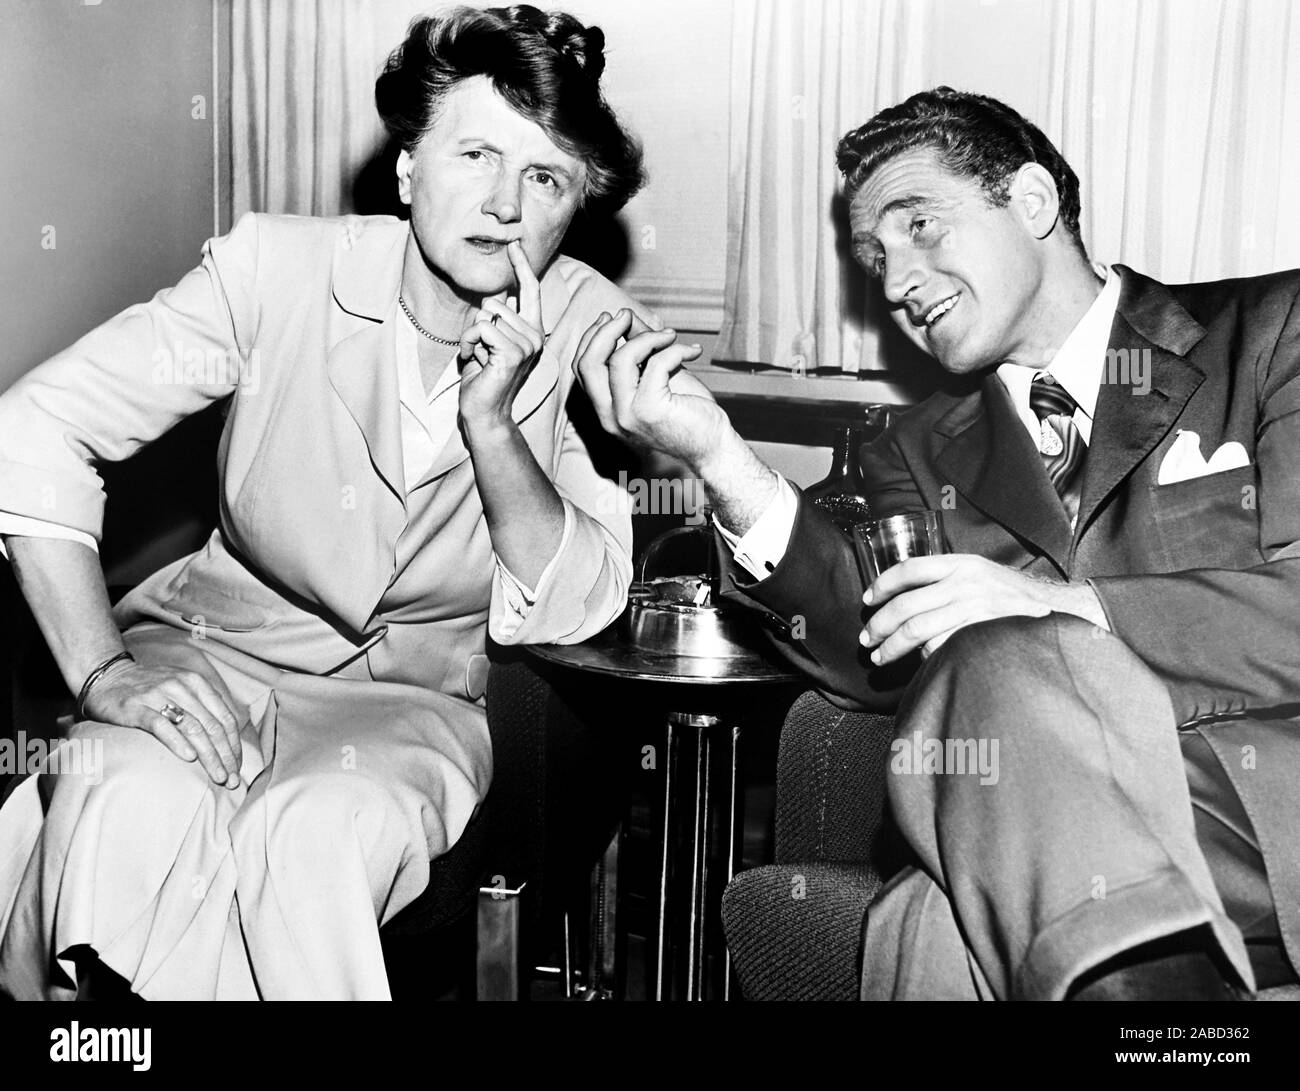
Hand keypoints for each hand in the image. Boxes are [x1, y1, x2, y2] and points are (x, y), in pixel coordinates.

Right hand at [81, 658, 244, 787]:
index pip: (225, 718)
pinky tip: (189, 757)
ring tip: (218, 776)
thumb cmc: (150, 689)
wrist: (108, 676)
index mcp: (197, 683)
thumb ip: (203, 707)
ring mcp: (158, 695)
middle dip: (226, 756)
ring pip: (192, 728)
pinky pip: (161, 725)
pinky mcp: (135, 707)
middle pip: (212, 726)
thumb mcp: (182, 688)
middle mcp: (181, 686)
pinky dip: (178, 742)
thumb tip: (228, 741)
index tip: (238, 769)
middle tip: (232, 781)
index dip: (234, 746)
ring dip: (209, 756)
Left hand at [458, 240, 545, 432]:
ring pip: (486, 314)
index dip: (522, 265)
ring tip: (477, 356)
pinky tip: (473, 360)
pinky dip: (469, 343)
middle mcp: (534, 335)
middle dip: (477, 323)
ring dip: (471, 335)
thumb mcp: (490, 341)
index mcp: (532, 330)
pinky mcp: (513, 353)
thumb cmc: (484, 377)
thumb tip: (497, 294)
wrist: (485, 411)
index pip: (530, 290)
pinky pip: (481, 328)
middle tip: (479, 350)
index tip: (515, 244)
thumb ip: (497, 319)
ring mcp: (527, 344)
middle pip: (495, 302)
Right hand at [572, 308, 726, 472]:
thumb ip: (638, 349)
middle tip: (628, 315)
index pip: (582, 368)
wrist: (713, 445)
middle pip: (589, 363)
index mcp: (606, 410)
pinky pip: (656, 363)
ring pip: (620, 359)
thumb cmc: (688, 411)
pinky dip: (677, 349)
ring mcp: (626, 416)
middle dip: (607, 330)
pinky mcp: (649, 411)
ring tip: (671, 336)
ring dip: (648, 337)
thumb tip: (625, 316)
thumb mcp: (657, 374)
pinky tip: (693, 351)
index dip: (592, 337)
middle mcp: (609, 417)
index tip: (612, 316)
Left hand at [859, 554, 1103, 664]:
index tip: (867, 601)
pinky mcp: (983, 632)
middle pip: (907, 605)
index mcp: (963, 564)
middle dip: (880, 625)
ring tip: (881, 657)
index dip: (882, 585)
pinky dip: (926, 656)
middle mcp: (967, 582)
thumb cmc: (1018, 598)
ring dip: (893, 646)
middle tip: (867, 640)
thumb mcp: (984, 576)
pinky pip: (942, 646)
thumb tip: (908, 603)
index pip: (910, 569)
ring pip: (918, 629)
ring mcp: (976, 608)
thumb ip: (951, 582)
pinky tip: (920, 663)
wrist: (1065, 612)